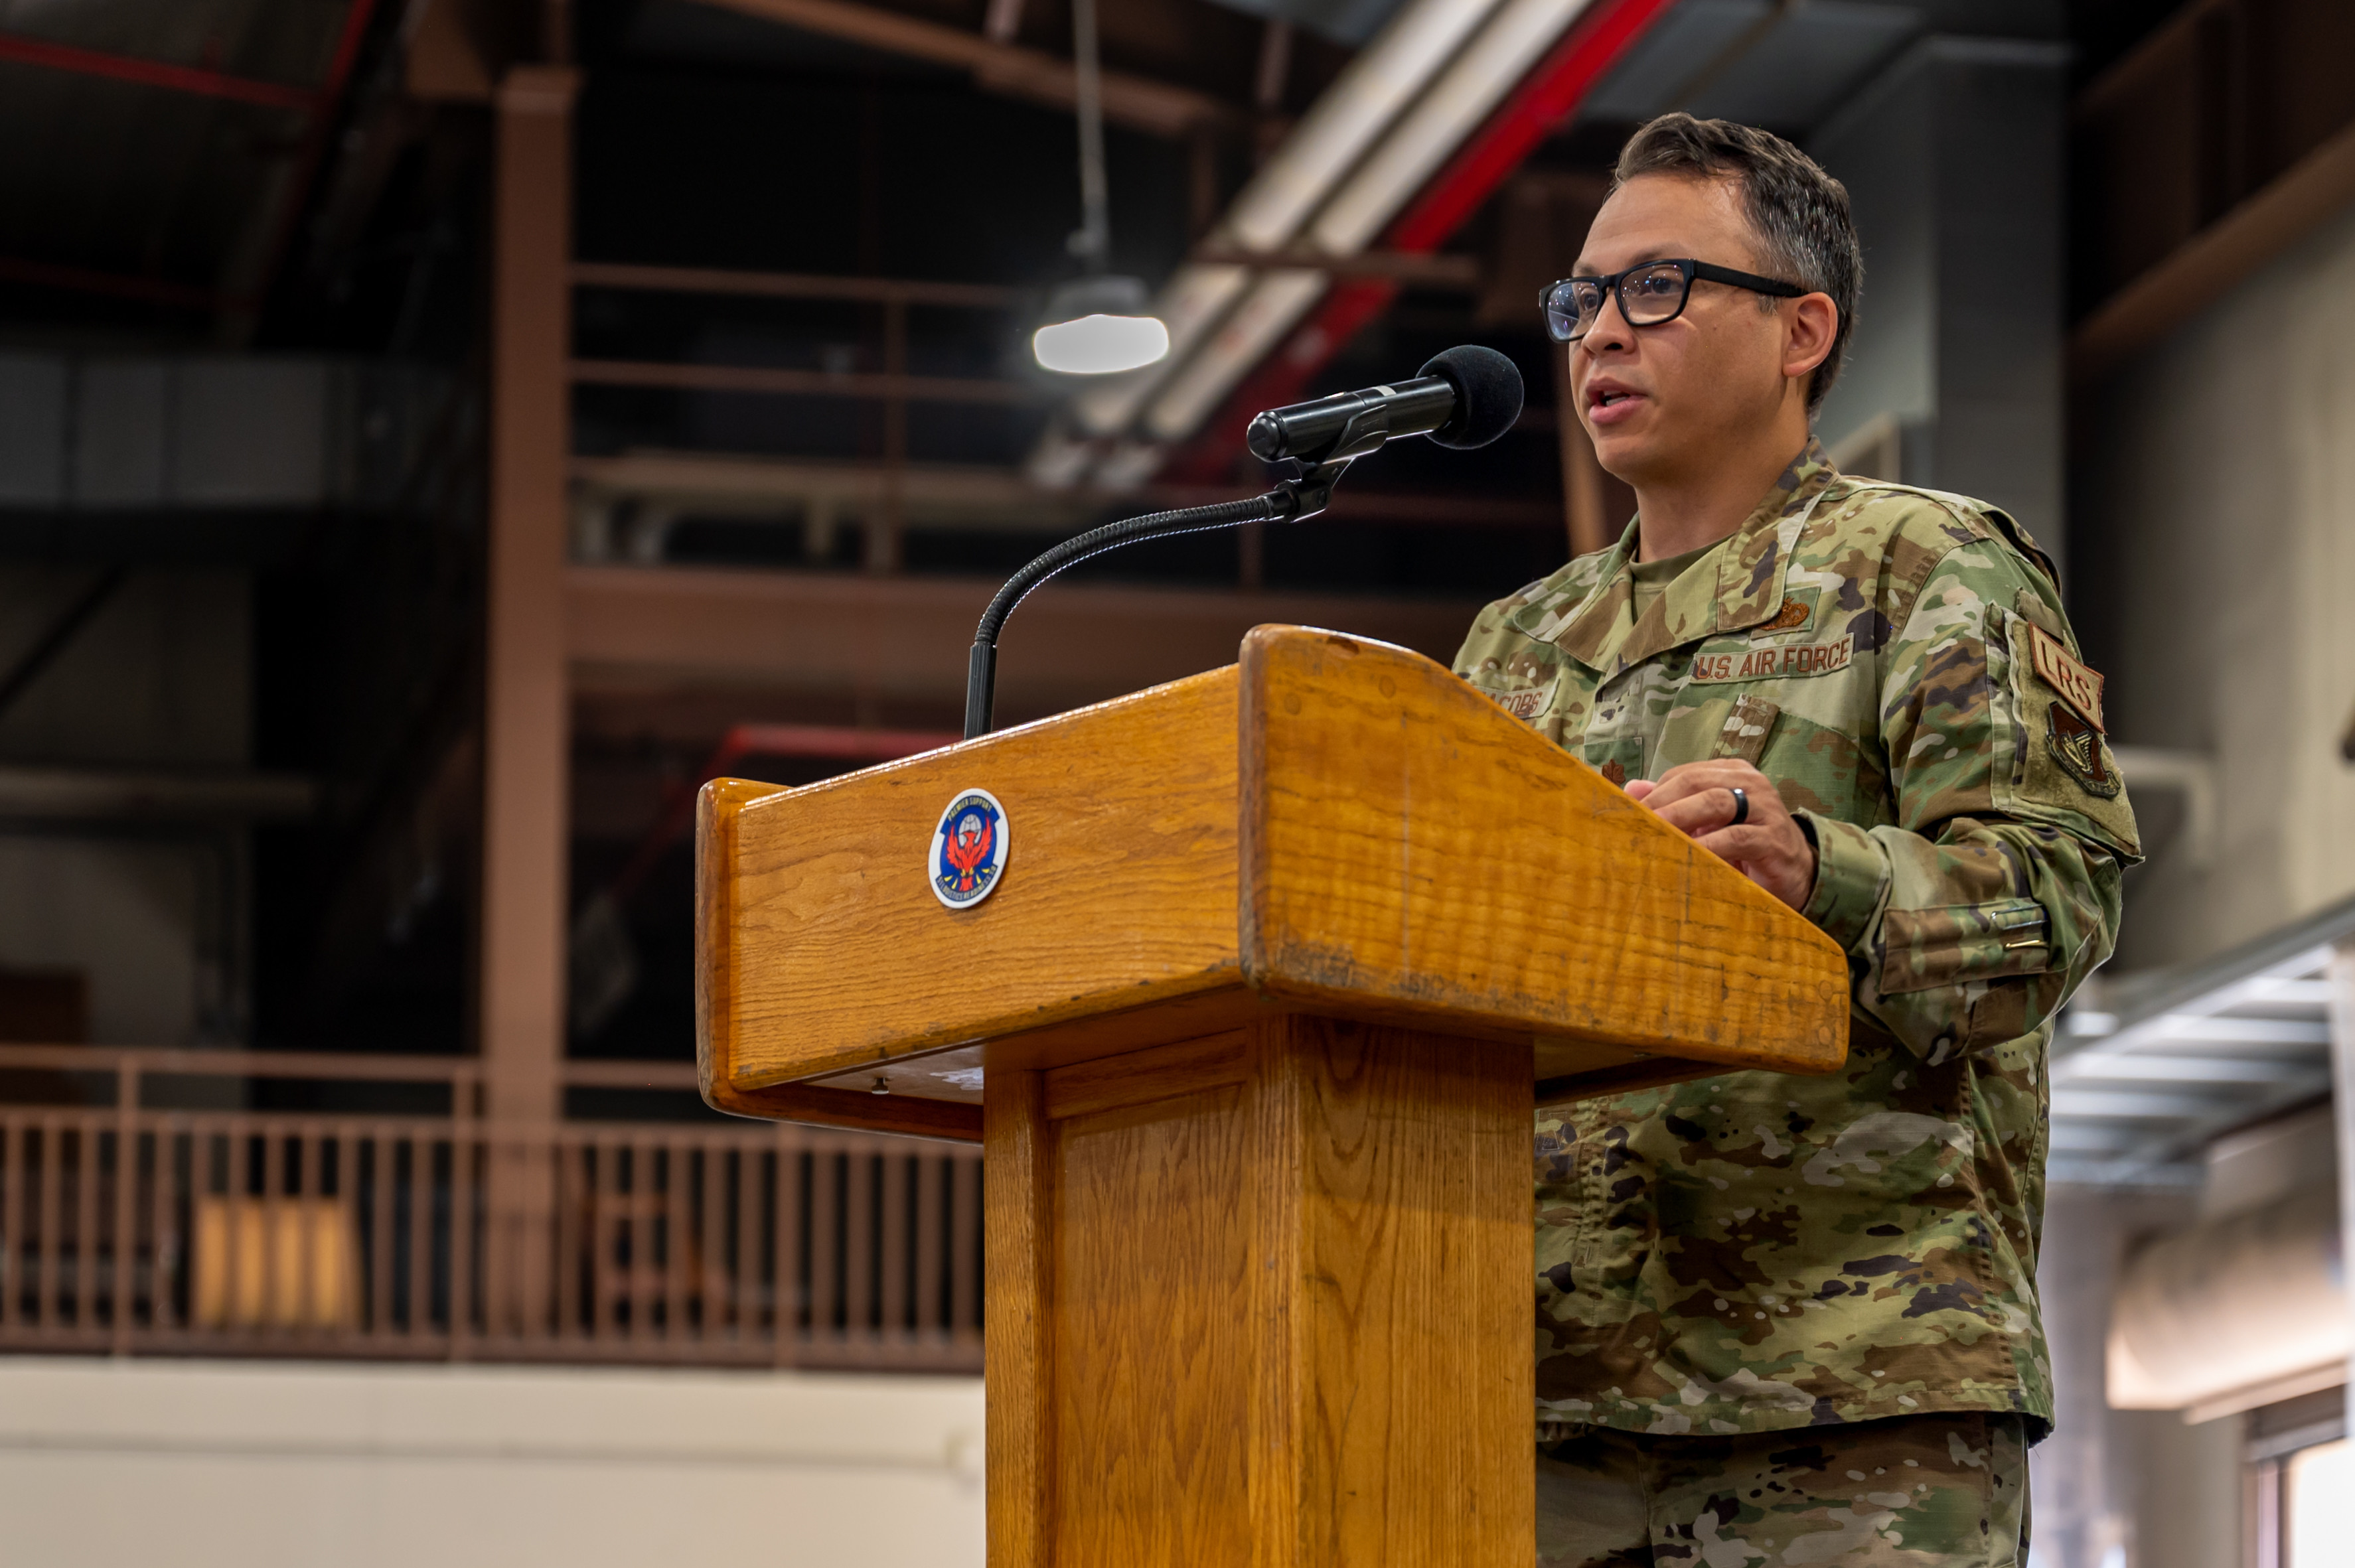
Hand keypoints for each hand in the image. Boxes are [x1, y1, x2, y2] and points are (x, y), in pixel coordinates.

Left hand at [1625, 760, 1817, 910]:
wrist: (1797, 873)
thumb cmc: (1744, 845)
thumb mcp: (1706, 823)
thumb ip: (1672, 805)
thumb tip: (1630, 789)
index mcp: (1731, 772)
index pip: (1683, 775)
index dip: (1652, 794)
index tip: (1623, 814)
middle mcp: (1749, 783)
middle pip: (1696, 782)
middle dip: (1660, 802)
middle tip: (1632, 823)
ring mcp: (1765, 808)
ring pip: (1715, 802)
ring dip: (1679, 817)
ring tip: (1652, 834)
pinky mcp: (1773, 839)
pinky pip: (1735, 837)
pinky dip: (1708, 846)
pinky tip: (1686, 856)